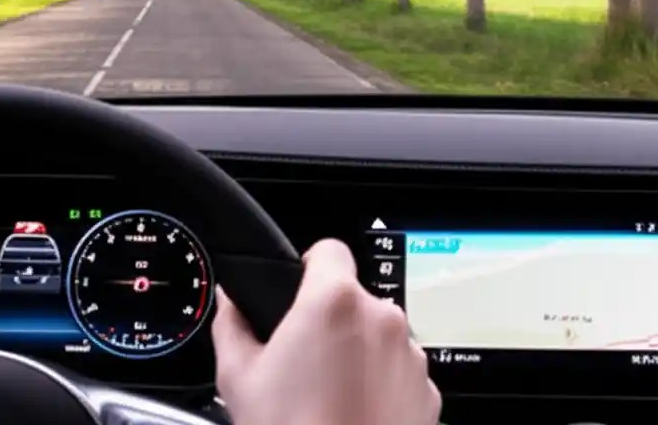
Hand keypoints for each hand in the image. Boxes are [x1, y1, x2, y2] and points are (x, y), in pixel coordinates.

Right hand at [212, 239, 439, 424]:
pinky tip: (350, 411)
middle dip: (328, 321)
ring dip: (356, 353)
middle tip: (300, 361)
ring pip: (377, 336)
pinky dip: (379, 384)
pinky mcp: (426, 391)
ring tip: (325, 394)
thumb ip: (232, 323)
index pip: (327, 250)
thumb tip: (230, 304)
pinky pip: (398, 372)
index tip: (297, 290)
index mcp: (334, 301)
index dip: (307, 267)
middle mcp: (382, 320)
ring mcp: (410, 356)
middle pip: (352, 299)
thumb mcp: (238, 376)